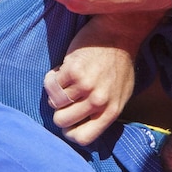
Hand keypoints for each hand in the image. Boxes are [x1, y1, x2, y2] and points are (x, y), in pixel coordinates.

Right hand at [44, 11, 164, 144]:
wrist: (118, 32)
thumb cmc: (119, 63)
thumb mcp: (121, 94)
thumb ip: (104, 112)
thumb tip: (83, 127)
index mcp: (111, 111)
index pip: (83, 139)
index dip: (70, 131)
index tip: (69, 120)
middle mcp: (98, 102)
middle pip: (62, 121)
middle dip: (59, 110)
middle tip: (65, 96)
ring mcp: (85, 86)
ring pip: (54, 102)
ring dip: (56, 91)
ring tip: (66, 79)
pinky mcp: (73, 70)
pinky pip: (50, 84)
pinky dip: (52, 77)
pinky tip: (62, 69)